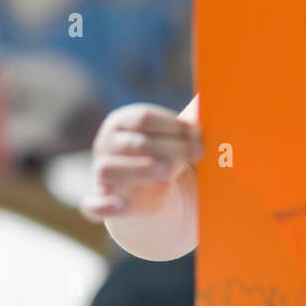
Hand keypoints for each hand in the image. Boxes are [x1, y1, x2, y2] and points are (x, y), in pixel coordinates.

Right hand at [80, 103, 201, 222]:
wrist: (145, 189)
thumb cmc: (163, 153)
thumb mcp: (174, 135)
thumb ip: (190, 120)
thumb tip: (213, 100)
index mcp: (121, 122)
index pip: (144, 118)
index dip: (173, 125)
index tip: (199, 133)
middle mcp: (106, 144)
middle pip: (134, 143)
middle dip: (170, 147)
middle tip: (199, 151)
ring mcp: (101, 174)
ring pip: (108, 170)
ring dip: (140, 170)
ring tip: (170, 171)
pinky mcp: (102, 201)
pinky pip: (92, 204)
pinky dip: (102, 206)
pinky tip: (120, 205)